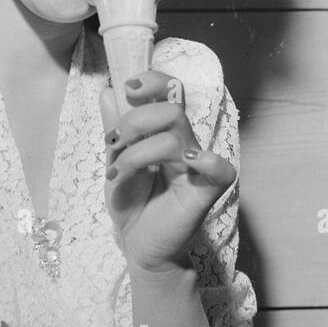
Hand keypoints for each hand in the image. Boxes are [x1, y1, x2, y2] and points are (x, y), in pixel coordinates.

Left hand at [101, 71, 236, 275]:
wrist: (136, 245)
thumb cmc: (131, 203)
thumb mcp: (114, 162)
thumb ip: (114, 129)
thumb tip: (108, 91)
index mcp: (164, 132)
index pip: (171, 92)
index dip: (154, 81)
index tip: (128, 87)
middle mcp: (184, 144)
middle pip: (170, 110)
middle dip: (134, 121)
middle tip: (113, 145)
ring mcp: (197, 166)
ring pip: (175, 137)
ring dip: (136, 153)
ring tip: (116, 173)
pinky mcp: (206, 190)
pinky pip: (219, 168)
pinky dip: (206, 161)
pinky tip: (189, 163)